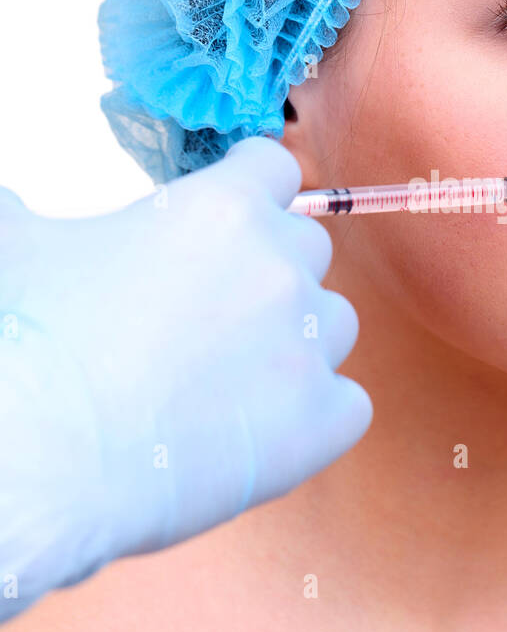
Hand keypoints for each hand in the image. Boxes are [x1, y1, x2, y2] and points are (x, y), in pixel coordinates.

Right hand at [0, 137, 371, 618]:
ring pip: (334, 326)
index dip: (254, 193)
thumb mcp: (21, 251)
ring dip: (296, 343)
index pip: (277, 169)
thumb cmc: (30, 346)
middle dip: (271, 273)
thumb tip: (9, 207)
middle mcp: (281, 266)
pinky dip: (314, 418)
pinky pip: (348, 405)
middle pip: (310, 248)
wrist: (44, 462)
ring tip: (228, 382)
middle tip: (212, 318)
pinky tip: (256, 433)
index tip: (232, 223)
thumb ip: (28, 216)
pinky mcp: (323, 421)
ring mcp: (308, 346)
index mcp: (223, 208)